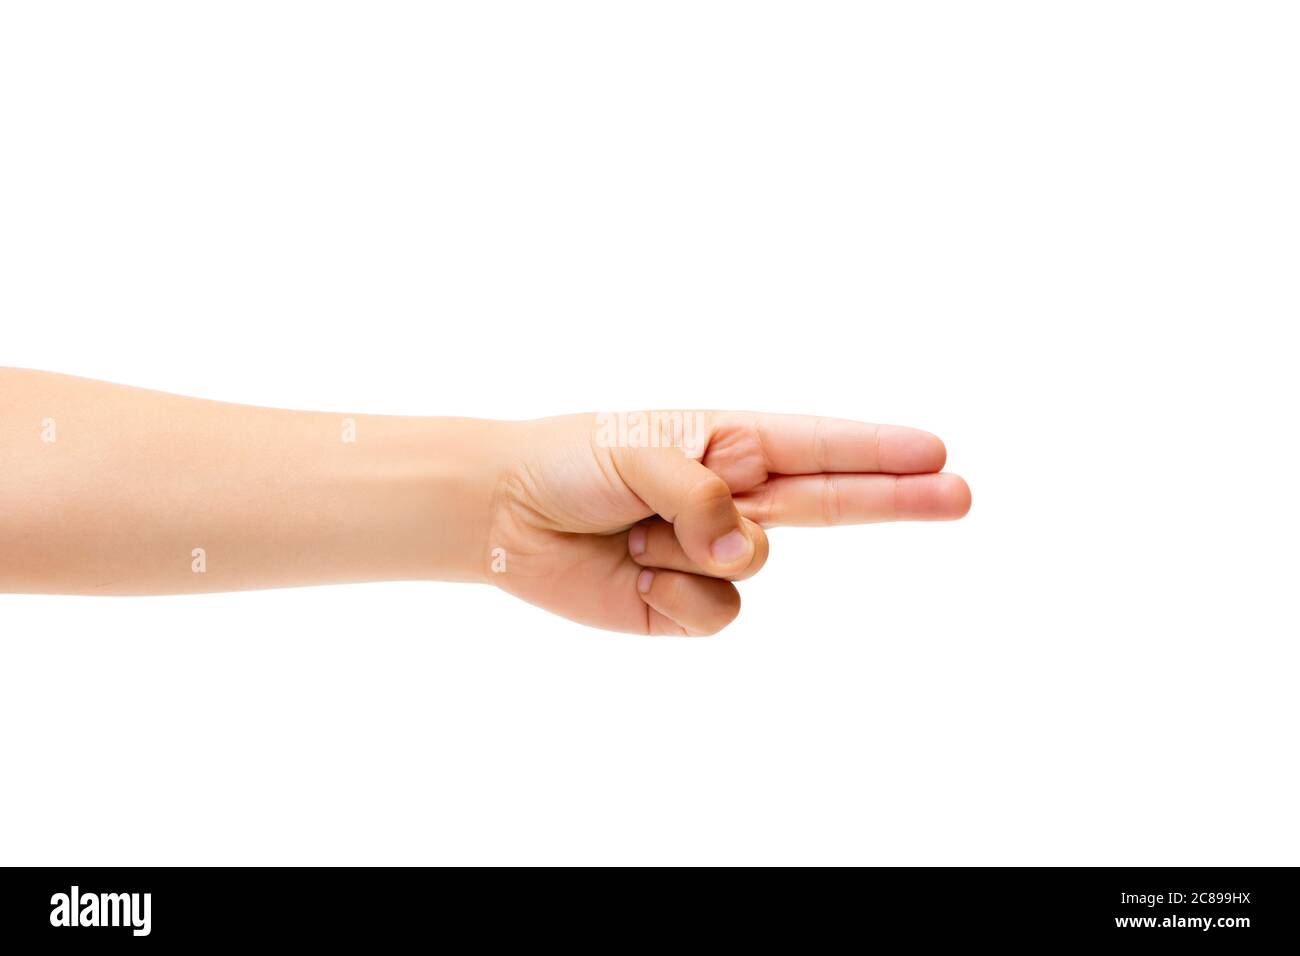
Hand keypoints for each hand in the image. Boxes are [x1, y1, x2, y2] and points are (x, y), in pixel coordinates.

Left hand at [485, 412, 969, 634]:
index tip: (936, 453)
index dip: (879, 452)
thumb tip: (737, 550)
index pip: (821, 447)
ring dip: (692, 547)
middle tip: (962, 494)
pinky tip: (633, 571)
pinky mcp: (684, 604)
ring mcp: (711, 553)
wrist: (506, 517)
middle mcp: (733, 496)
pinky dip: (673, 594)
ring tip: (635, 529)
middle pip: (835, 504)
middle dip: (897, 499)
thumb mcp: (637, 450)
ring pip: (752, 565)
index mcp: (728, 442)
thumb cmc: (569, 462)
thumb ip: (700, 493)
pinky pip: (713, 612)